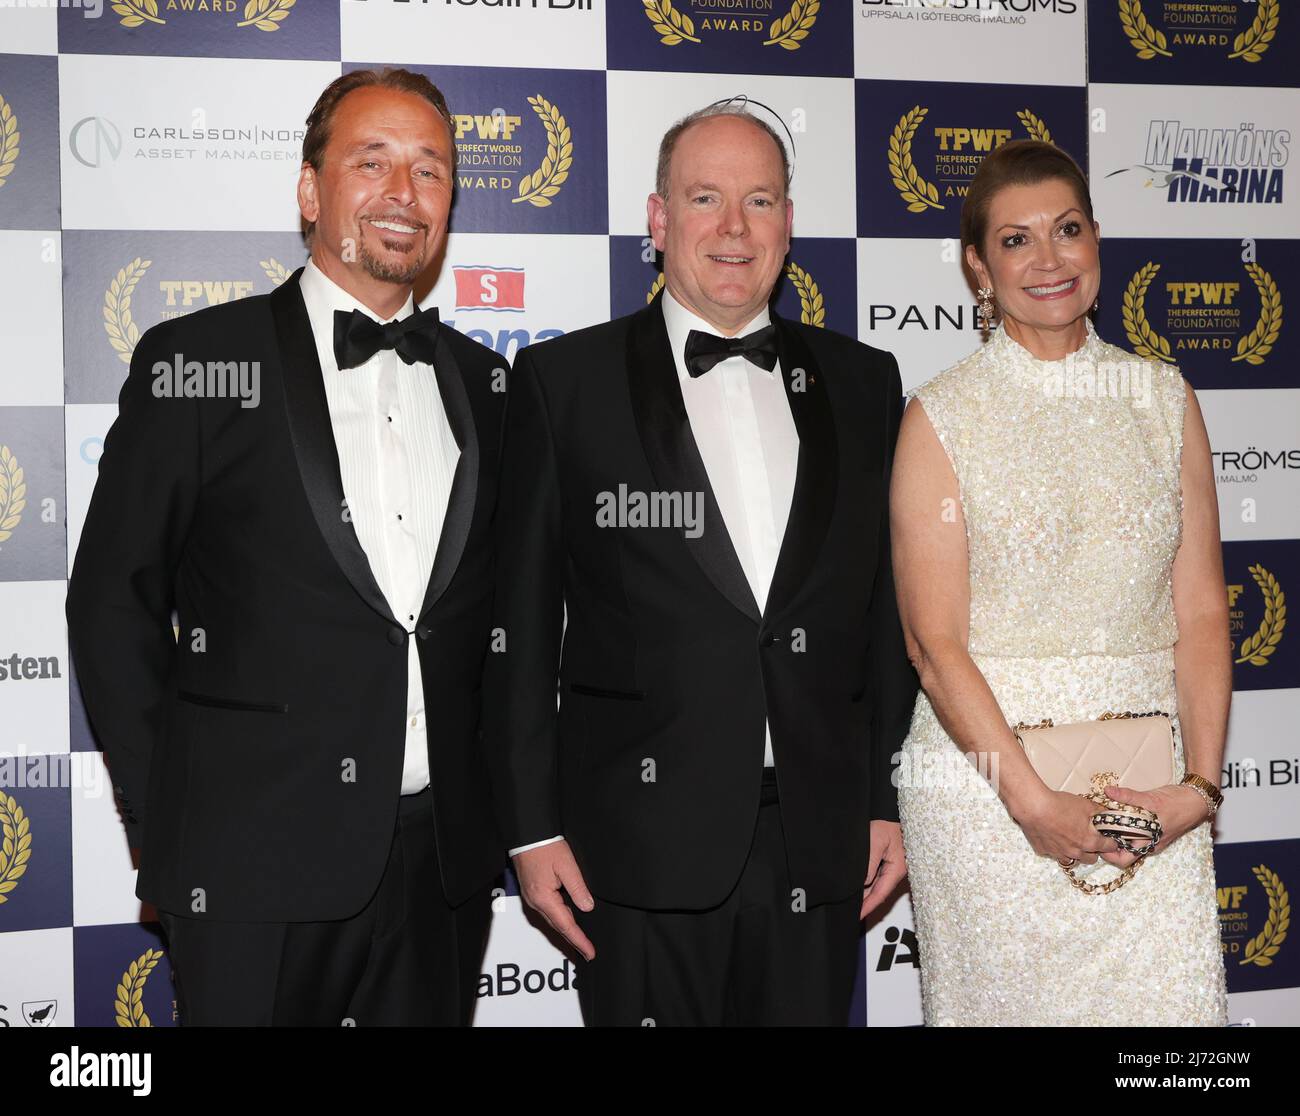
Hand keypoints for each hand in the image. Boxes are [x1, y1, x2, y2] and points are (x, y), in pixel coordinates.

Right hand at [512, 840, 595, 960]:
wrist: (527, 835)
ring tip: (581, 943)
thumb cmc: (544, 847)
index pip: (566, 925)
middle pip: (557, 928)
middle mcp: (535, 903)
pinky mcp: (532, 894)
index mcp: (544, 898)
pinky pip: (548, 913)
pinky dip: (560, 921)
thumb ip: (578, 888)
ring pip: (552, 922)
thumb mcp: (567, 865)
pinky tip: (569, 923)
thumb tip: (587, 907)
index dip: (579, 941)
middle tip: (588, 953)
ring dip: (567, 933)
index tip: (590, 953)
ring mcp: (532, 899)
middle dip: (573, 942)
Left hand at [861, 820, 907, 918]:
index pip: (880, 893)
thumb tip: (864, 883)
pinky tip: (857, 889)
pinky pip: (877, 879)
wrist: (896, 815)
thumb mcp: (876, 841)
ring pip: (877, 887)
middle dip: (865, 904)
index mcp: (897, 869)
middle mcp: (896, 873)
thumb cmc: (888, 825)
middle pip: (878, 893)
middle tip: (850, 913)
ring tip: (852, 904)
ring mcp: (892, 870)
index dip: (869, 906)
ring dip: (865, 895)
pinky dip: (867, 886)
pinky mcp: (888, 865)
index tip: (858, 916)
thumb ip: (870, 862)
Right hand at [1013, 788, 1117, 864]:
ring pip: (1073, 859)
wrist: (1034, 807)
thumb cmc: (1059, 805)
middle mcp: (1076, 851)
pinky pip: (1054, 853)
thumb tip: (1108, 815)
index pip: (1109, 847)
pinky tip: (1053, 836)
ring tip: (1070, 839)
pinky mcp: (1044, 851)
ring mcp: (1059, 853)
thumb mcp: (1085, 805)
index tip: (1109, 839)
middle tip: (1088, 838)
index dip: (1111, 842)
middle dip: (1093, 850)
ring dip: (1075, 852)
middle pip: (1091, 858)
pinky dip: (1056, 848)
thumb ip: (1099, 812)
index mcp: (1089, 841)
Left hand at [1098, 783, 1210, 867]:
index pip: (1123, 859)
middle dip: (1108, 843)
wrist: (1197, 800)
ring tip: (1103, 822)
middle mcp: (1149, 844)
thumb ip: (1129, 796)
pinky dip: (1125, 827)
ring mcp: (1152, 838)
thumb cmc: (1178, 803)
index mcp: (1148, 843)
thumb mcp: (1151, 798)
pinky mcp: (1154, 829)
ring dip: (1116, 834)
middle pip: (1123, 852)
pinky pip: (1136, 833)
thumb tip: (1108, 792)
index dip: (1107, 853)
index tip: (1095, 838)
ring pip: (1129, 842)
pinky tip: (1117, 815)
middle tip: (1096, 829)